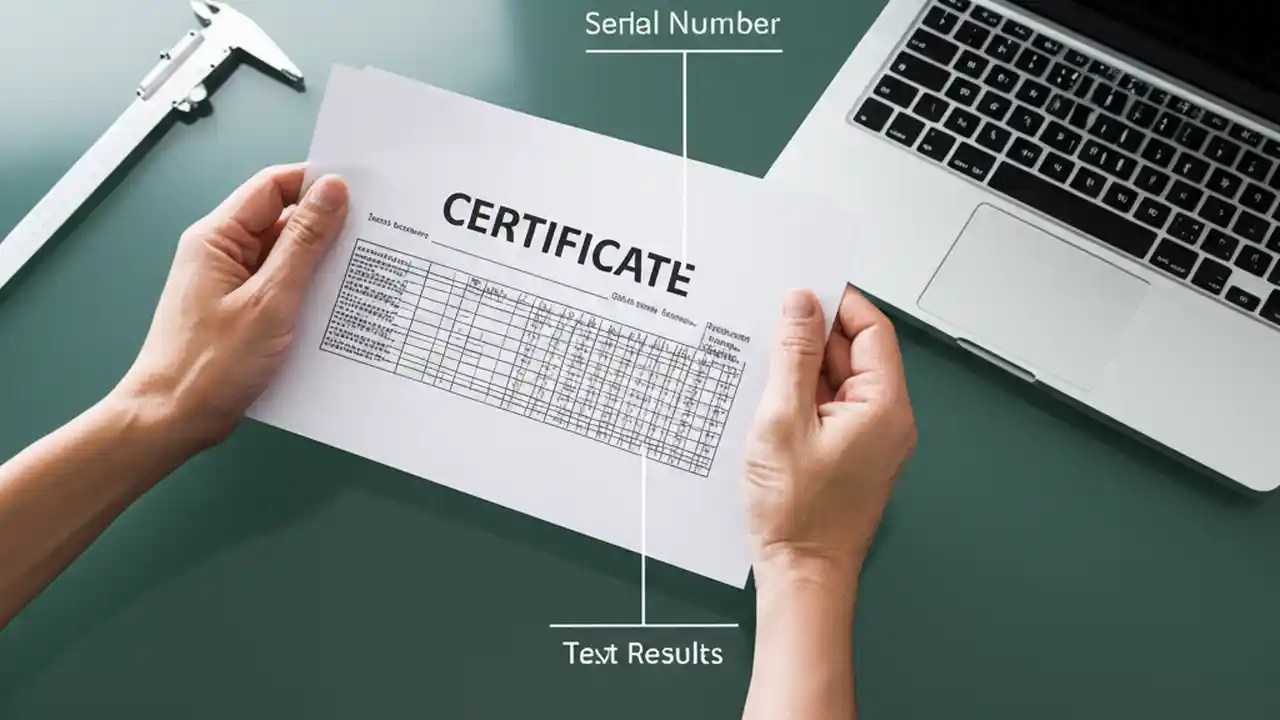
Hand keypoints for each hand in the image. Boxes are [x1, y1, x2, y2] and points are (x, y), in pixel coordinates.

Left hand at [111, 164, 348, 451]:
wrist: (172, 419)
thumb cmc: (208, 366)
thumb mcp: (270, 300)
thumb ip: (304, 243)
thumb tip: (331, 194)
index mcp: (217, 238)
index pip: (273, 187)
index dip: (315, 185)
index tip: (359, 193)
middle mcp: (221, 254)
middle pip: (282, 222)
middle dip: (326, 229)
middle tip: (368, 239)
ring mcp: (230, 283)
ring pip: (285, 258)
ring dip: (318, 267)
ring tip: (354, 278)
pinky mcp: (241, 311)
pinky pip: (280, 288)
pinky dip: (306, 294)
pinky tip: (330, 310)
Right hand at [744, 287, 916, 587]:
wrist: (802, 575)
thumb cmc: (799, 515)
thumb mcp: (782, 420)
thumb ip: (792, 355)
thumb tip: (801, 305)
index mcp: (884, 406)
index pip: (872, 330)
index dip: (838, 303)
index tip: (803, 290)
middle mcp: (887, 420)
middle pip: (856, 354)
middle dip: (813, 336)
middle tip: (770, 327)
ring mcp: (870, 439)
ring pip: (839, 381)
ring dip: (803, 369)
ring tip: (764, 371)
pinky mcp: (850, 455)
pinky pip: (830, 408)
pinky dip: (802, 397)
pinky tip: (771, 401)